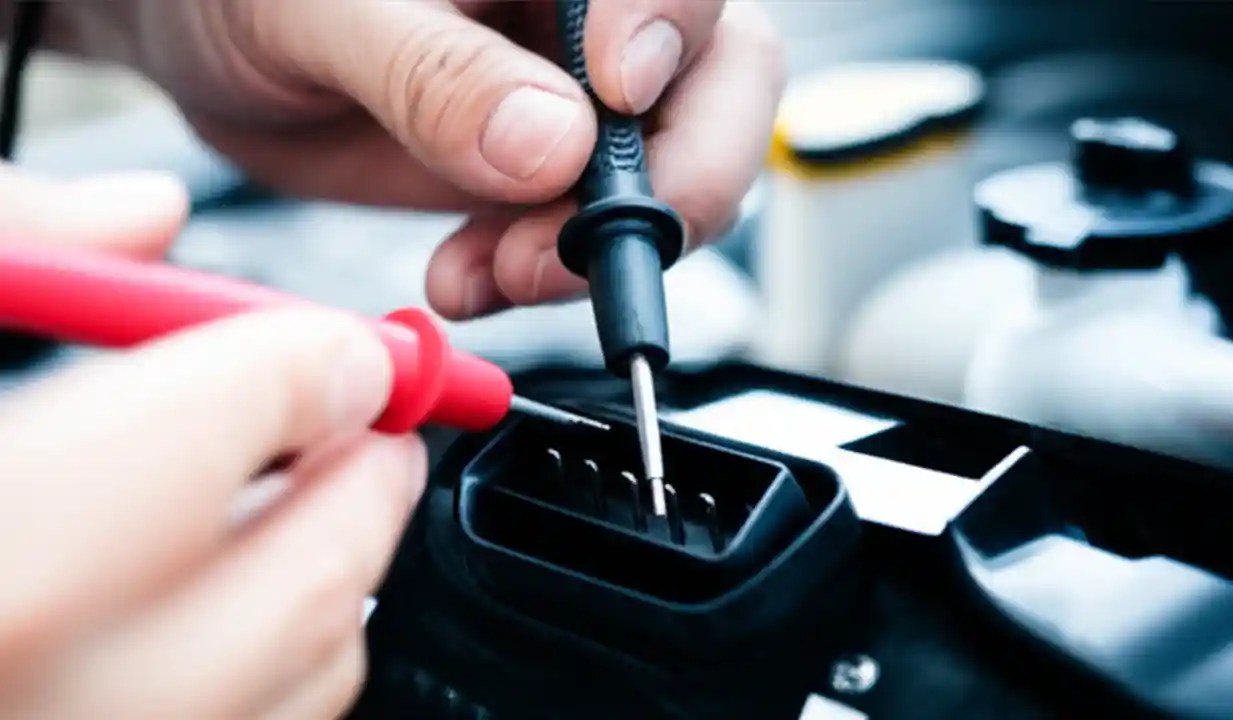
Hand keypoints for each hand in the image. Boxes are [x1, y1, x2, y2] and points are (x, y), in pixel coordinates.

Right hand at [0, 166, 425, 718]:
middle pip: (319, 572)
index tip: (336, 345)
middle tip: (366, 413)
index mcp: (14, 556)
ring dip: (334, 563)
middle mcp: (72, 699)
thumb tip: (144, 217)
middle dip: (368, 469)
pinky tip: (216, 599)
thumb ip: (21, 251)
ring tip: (296, 492)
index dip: (309, 356)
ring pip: (315, 671)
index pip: (237, 415)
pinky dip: (282, 656)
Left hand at [47, 0, 783, 318]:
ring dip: (594, 252)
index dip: (671, 32)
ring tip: (488, 275)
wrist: (207, 46)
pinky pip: (594, 237)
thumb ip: (434, 70)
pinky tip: (469, 279)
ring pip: (670, 177)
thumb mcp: (317, 12)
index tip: (616, 95)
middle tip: (569, 246)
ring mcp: (579, 98)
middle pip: (722, 82)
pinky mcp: (549, 173)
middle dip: (665, 185)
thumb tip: (553, 144)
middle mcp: (588, 16)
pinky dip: (544, 278)